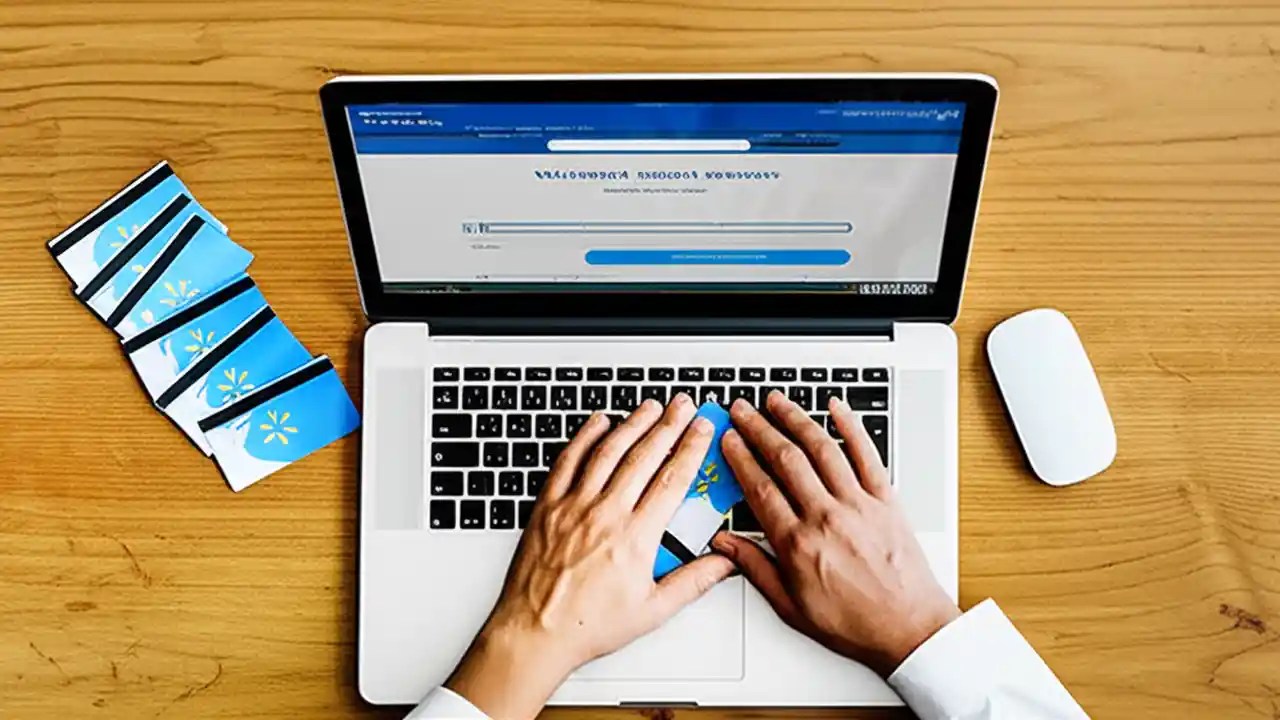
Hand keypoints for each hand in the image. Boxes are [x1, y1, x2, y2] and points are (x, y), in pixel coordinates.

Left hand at [445, 395, 735, 719]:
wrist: (534, 633)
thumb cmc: (587, 625)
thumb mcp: (652, 610)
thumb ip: (693, 581)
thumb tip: (724, 563)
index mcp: (635, 538)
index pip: (673, 479)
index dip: (691, 448)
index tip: (702, 428)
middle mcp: (605, 514)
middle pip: (645, 456)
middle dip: (668, 425)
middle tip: (682, 405)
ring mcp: (573, 506)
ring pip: (609, 451)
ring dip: (633, 423)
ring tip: (650, 406)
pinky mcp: (547, 506)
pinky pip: (568, 461)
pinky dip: (584, 437)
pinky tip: (598, 423)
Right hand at [710, 391, 959, 676]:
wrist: (910, 629)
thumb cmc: (855, 623)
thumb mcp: (791, 607)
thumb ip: (755, 569)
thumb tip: (724, 544)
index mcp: (798, 544)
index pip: (759, 488)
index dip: (739, 458)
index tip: (729, 440)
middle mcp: (826, 517)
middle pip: (784, 459)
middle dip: (758, 429)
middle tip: (742, 410)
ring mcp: (858, 505)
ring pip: (821, 449)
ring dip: (795, 418)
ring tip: (777, 401)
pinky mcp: (886, 500)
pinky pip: (867, 454)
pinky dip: (851, 426)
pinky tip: (836, 407)